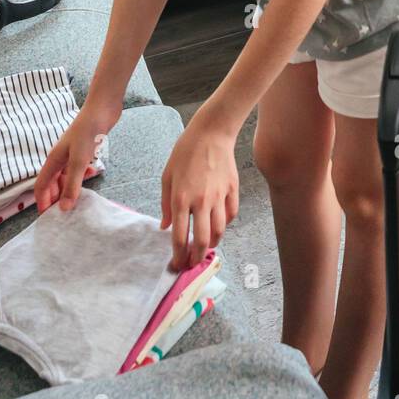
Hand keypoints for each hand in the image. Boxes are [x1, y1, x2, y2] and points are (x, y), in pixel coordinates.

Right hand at [34, 95, 121, 213]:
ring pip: (66, 177)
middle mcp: (60, 158)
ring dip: (70, 188)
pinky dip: (82, 175)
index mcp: (53, 160)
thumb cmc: (88, 133)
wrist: (102, 109)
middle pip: (53, 183)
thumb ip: (72, 185)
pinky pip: (79, 169)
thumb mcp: (79, 161)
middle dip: (56, 198)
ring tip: (77, 200)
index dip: (42, 201)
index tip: (47, 218)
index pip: (41, 185)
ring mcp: (72, 154)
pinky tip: (91, 176)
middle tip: (64, 214)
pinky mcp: (84, 151)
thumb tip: (63, 208)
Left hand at [160, 112, 239, 271]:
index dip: (178, 256)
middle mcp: (201, 201)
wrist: (211, 133)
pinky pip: (231, 215)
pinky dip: (225, 225)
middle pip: (202, 240)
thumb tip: (166, 227)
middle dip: (196, 257)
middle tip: (192, 263)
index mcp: (181, 199)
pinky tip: (218, 227)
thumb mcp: (167, 177)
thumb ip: (166, 205)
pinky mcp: (232, 190)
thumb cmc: (185, 153)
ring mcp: (219, 196)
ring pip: (219, 231)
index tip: (177, 265)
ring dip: (212, 244)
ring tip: (206, 248)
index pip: (180, 237)